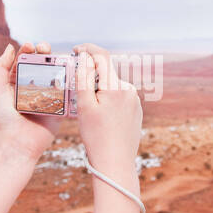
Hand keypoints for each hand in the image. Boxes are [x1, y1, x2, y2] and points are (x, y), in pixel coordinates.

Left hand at [0, 41, 61, 161]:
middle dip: (44, 53)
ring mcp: (47, 96)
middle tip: (44, 48)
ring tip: (57, 56)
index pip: (25, 61)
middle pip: (42, 65)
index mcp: (18, 82)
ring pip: (56, 75)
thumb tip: (10, 46)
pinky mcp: (59, 106)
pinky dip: (70, 80)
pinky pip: (66, 91)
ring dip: (58, 63)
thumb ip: (1, 67)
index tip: (30, 45)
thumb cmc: (4, 117)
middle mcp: (33, 87)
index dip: (28, 50)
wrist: (17, 142)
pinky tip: (71, 70)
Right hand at [73, 42, 141, 174]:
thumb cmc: (97, 136)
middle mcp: (128, 90)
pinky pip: (119, 99)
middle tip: (79, 98)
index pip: (102, 56)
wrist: (116, 163)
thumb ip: (84, 78)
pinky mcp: (136, 111)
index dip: (87, 49)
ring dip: (100, 93)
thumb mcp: (85, 106)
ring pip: (112, 87)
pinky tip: (103, 121)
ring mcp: (134, 101)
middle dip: (91, 79)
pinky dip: (108, 102)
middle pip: (106, 74)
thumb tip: (85, 57)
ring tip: (92, 116)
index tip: (76, 50)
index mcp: (115, 86)